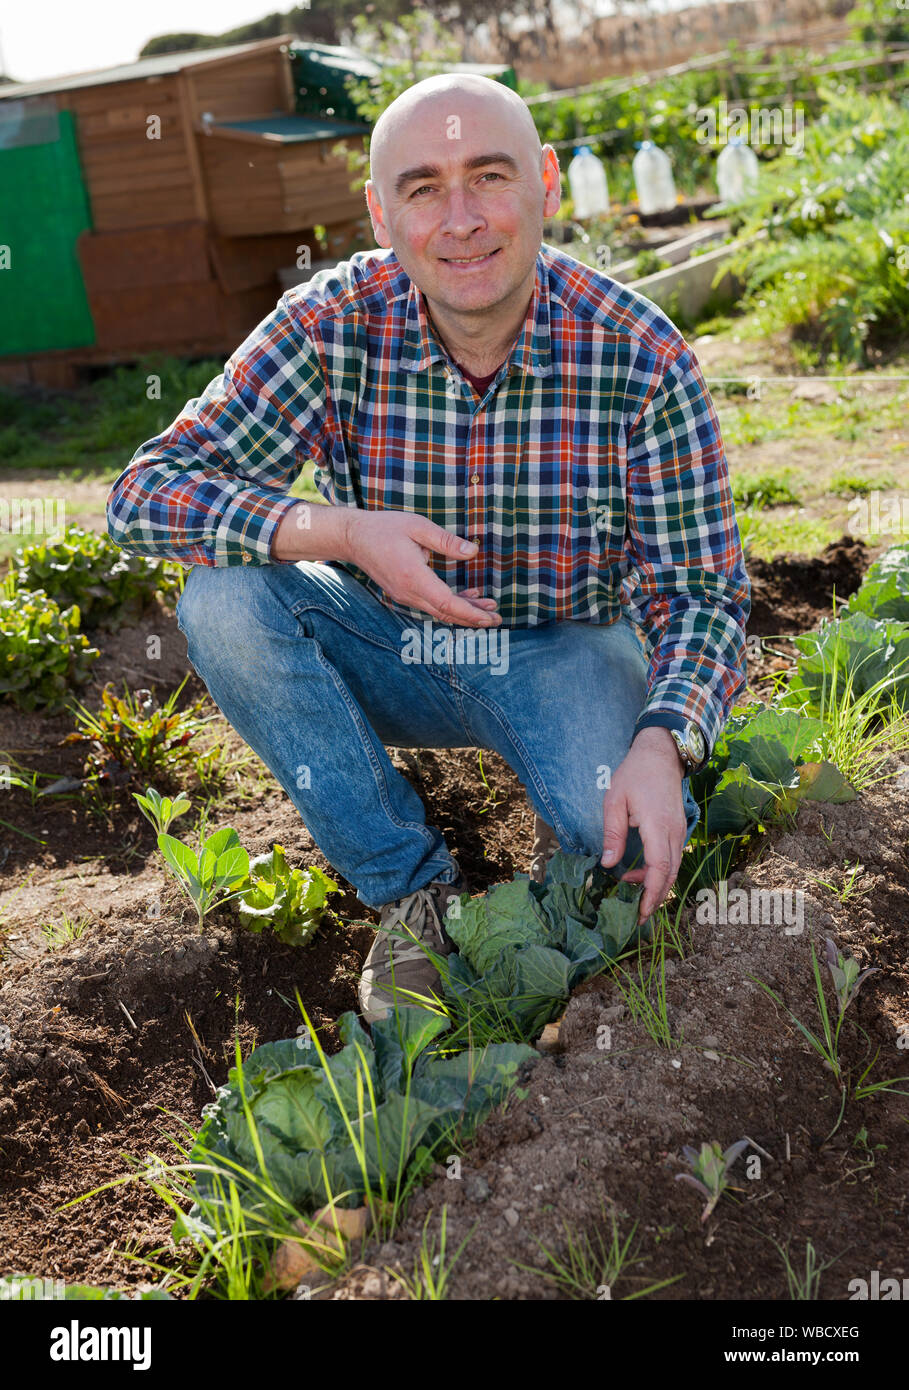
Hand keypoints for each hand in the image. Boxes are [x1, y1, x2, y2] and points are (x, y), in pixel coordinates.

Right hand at [342, 510, 502, 627]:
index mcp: (413, 577)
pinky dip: (450, 605)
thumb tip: (473, 552)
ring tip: (488, 609)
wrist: (353, 538)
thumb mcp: (418, 526)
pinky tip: (467, 597)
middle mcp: (408, 592)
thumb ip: (446, 541)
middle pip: (445, 613)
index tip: (490, 617)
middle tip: (498, 619)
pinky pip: (430, 605)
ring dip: (463, 612)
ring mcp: (405, 596)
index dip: (470, 612)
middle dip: (473, 617)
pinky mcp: (404, 593)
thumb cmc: (384, 528)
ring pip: (439, 611)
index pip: (446, 603)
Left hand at [600, 726, 686, 921]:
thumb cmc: (635, 774)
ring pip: (673, 868)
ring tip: (631, 892)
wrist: (660, 754)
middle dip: (654, 898)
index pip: (659, 867)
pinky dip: (660, 872)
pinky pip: (673, 858)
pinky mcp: (679, 829)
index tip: (641, 912)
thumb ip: (612, 833)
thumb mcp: (614, 800)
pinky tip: (640, 874)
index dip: (651, 892)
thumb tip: (607, 864)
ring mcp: (680, 831)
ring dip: (655, 885)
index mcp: (657, 826)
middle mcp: (674, 832)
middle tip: (636, 915)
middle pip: (670, 874)